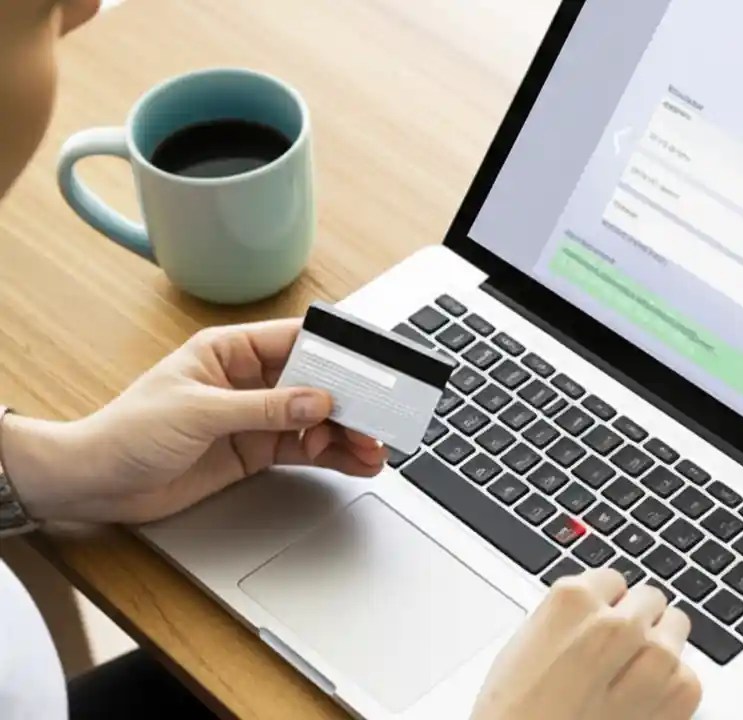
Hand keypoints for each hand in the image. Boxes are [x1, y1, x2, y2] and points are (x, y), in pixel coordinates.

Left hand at [0, 319, 386, 523]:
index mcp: (230, 351)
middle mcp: (248, 381)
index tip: (371, 364)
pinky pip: (304, 449)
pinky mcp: (254, 451)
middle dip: (351, 400)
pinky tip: (355, 462)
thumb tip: (317, 401)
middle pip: (315, 383)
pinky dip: (332, 456)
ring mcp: (254, 418)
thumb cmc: (127, 431)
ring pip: (316, 420)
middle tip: (381, 416)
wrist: (93, 484)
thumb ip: (264, 408)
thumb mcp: (199, 413)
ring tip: (375, 449)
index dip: (338, 350)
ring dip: (347, 433)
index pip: (297, 340)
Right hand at [472, 569, 701, 719]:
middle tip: (615, 654)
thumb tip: (593, 608)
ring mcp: (652, 658)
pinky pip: (687, 673)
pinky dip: (671, 687)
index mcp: (573, 601)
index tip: (597, 624)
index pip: (611, 578)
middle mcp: (616, 623)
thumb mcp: (524, 649)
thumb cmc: (515, 718)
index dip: (604, 605)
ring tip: (629, 678)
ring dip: (659, 646)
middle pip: (649, 597)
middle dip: (636, 620)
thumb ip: (566, 619)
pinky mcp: (678, 696)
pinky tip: (640, 704)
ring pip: (677, 625)